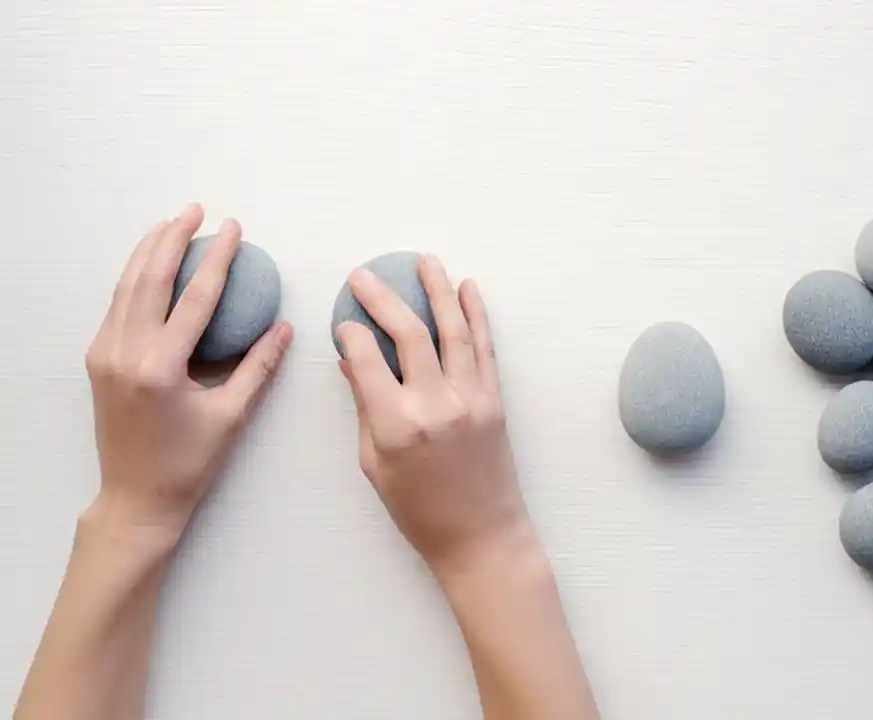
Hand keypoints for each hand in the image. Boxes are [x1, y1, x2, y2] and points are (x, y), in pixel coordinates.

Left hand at [84, 203, 292, 532]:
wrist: (136, 498)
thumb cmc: (189, 464)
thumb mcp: (232, 415)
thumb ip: (258, 366)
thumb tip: (285, 328)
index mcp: (160, 368)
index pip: (195, 298)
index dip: (217, 259)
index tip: (233, 229)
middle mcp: (125, 354)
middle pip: (149, 279)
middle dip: (173, 238)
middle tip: (196, 210)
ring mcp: (105, 355)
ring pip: (125, 287)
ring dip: (148, 250)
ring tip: (172, 223)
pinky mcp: (98, 360)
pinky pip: (117, 306)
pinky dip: (135, 277)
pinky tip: (151, 264)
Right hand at [336, 254, 529, 576]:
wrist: (480, 536)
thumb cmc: (418, 510)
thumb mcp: (374, 464)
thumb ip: (364, 407)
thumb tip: (351, 361)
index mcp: (396, 425)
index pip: (366, 359)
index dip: (351, 332)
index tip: (343, 320)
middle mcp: (435, 405)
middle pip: (408, 334)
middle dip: (383, 298)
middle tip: (365, 275)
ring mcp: (471, 399)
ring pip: (453, 331)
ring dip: (438, 291)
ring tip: (425, 261)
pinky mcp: (495, 401)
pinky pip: (484, 348)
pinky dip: (476, 316)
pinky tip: (467, 290)